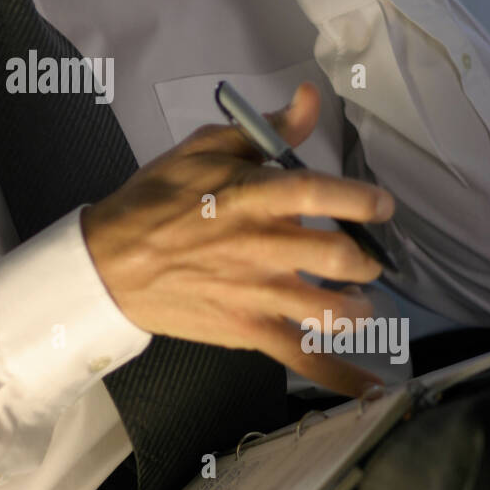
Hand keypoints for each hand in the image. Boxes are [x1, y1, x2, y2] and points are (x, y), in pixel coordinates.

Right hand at [81, 81, 394, 399]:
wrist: (108, 263)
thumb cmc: (154, 202)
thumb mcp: (204, 148)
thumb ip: (267, 128)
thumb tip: (310, 101)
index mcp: (251, 196)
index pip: (319, 194)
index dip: (361, 199)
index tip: (381, 205)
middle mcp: (261, 247)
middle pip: (339, 258)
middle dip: (366, 259)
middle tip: (363, 257)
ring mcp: (256, 294)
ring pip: (331, 311)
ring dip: (359, 308)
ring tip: (355, 301)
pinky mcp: (247, 329)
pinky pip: (303, 358)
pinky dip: (341, 376)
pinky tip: (369, 389)